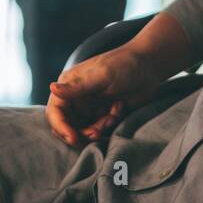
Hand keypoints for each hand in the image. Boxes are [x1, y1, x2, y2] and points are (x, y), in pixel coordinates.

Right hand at [45, 44, 165, 145]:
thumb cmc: (124, 65)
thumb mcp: (102, 75)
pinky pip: (100, 130)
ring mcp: (89, 108)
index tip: (74, 138)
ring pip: (83, 131)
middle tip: (98, 132)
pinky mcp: (103, 115)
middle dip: (81, 132)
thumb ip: (78, 86)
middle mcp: (76, 98)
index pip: (55, 112)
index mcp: (69, 85)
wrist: (149, 66)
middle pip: (67, 127)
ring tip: (112, 116)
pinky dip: (109, 125)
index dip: (61, 127)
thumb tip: (52, 88)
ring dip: (97, 129)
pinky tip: (119, 108)